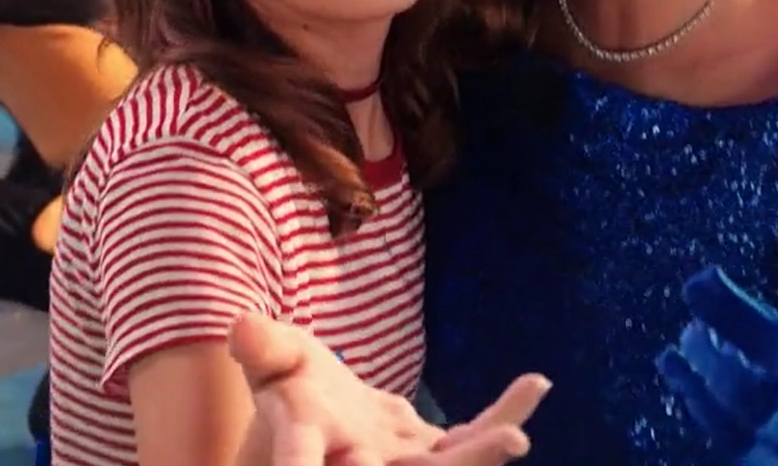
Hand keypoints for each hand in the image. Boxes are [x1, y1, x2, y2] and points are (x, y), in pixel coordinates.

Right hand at [227, 312, 548, 465]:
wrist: (310, 419)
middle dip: (465, 463)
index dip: (309, 463)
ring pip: (450, 463)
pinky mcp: (428, 451)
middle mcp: (359, 462)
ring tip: (525, 415)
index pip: (305, 456)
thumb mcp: (268, 361)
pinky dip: (501, 413)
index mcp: (310, 441)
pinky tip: (535, 383)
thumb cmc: (282, 385)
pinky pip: (469, 437)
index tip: (442, 434)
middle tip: (512, 441)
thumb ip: (262, 347)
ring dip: (488, 445)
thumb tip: (242, 325)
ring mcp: (400, 462)